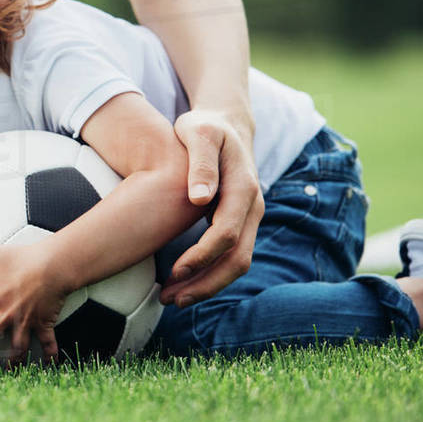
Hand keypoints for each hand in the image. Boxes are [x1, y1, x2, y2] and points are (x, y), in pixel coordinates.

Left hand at [0, 243, 65, 366]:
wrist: (52, 265)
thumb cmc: (24, 258)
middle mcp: (6, 315)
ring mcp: (25, 322)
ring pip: (16, 348)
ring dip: (12, 361)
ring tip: (8, 371)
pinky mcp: (43, 323)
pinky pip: (47, 343)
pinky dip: (49, 355)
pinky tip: (49, 365)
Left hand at [164, 109, 263, 306]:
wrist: (226, 123)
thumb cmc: (205, 127)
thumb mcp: (198, 132)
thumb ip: (200, 163)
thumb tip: (200, 199)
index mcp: (243, 188)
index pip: (227, 234)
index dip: (202, 256)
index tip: (175, 271)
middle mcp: (253, 207)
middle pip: (237, 259)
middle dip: (204, 283)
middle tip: (169, 299)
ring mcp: (249, 217)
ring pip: (237, 264)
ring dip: (207, 285)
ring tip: (172, 298)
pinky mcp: (239, 222)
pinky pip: (230, 257)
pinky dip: (209, 274)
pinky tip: (183, 282)